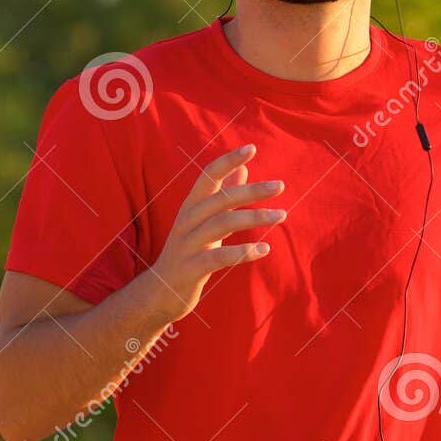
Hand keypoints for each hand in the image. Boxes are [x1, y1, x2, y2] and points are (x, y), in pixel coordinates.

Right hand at [148, 143, 285, 319]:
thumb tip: (243, 169)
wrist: (159, 292)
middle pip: (221, 198)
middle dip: (252, 190)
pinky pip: (220, 257)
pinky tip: (265, 249)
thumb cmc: (187, 252)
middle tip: (280, 186)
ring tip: (281, 215)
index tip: (252, 148)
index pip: (208, 175)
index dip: (228, 160)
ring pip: (223, 223)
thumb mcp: (203, 221)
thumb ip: (222, 195)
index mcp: (190, 206)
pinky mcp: (191, 269)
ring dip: (254, 217)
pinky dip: (244, 252)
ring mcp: (187, 245)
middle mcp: (187, 220)